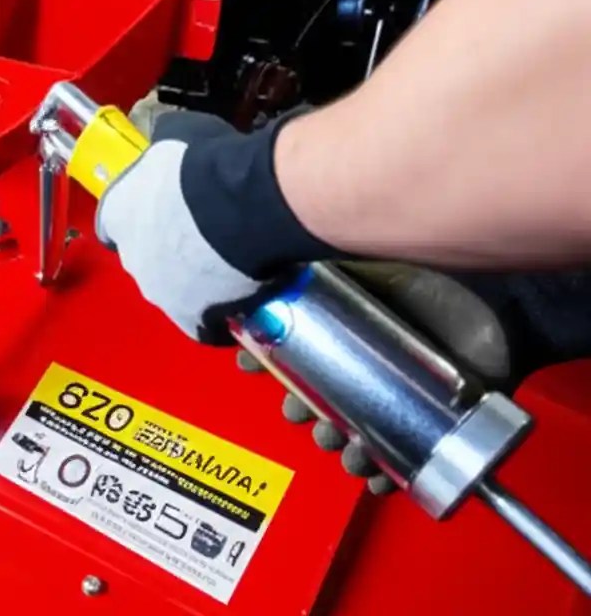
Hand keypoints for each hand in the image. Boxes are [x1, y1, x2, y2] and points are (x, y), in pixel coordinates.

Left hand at [97, 109, 338, 342]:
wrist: (242, 207)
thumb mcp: (178, 137)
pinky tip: (241, 298)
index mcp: (117, 214)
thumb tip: (170, 137)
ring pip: (174, 291)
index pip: (112, 221)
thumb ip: (165, 146)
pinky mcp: (191, 319)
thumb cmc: (209, 169)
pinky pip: (202, 322)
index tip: (158, 210)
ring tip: (232, 263)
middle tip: (206, 233)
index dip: (138, 215)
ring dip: (196, 281)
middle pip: (145, 258)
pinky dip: (219, 315)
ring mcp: (159, 293)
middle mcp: (130, 258)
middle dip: (171, 248)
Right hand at [237, 261, 513, 494]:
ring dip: (343, 449)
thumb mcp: (345, 254)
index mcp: (340, 315)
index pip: (290, 346)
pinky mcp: (439, 413)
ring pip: (359, 430)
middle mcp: (367, 351)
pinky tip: (378, 479)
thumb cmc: (423, 262)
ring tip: (345, 449)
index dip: (267, 362)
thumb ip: (289, 259)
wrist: (498, 289)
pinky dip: (389, 475)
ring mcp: (403, 385)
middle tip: (304, 415)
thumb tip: (234, 287)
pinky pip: (408, 455)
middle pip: (320, 395)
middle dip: (304, 414)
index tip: (253, 369)